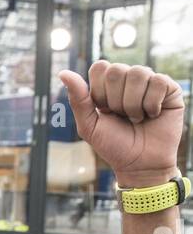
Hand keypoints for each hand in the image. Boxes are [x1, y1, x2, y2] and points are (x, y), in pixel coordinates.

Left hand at [59, 62, 183, 186]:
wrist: (140, 165)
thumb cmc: (114, 146)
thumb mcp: (89, 126)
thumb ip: (77, 99)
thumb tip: (63, 72)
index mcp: (108, 84)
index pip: (100, 67)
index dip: (99, 92)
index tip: (104, 111)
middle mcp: (129, 79)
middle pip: (117, 70)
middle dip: (115, 101)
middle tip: (122, 117)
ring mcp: (150, 82)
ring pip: (138, 73)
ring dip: (133, 105)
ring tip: (137, 119)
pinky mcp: (169, 88)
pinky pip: (158, 82)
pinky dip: (152, 104)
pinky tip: (153, 115)